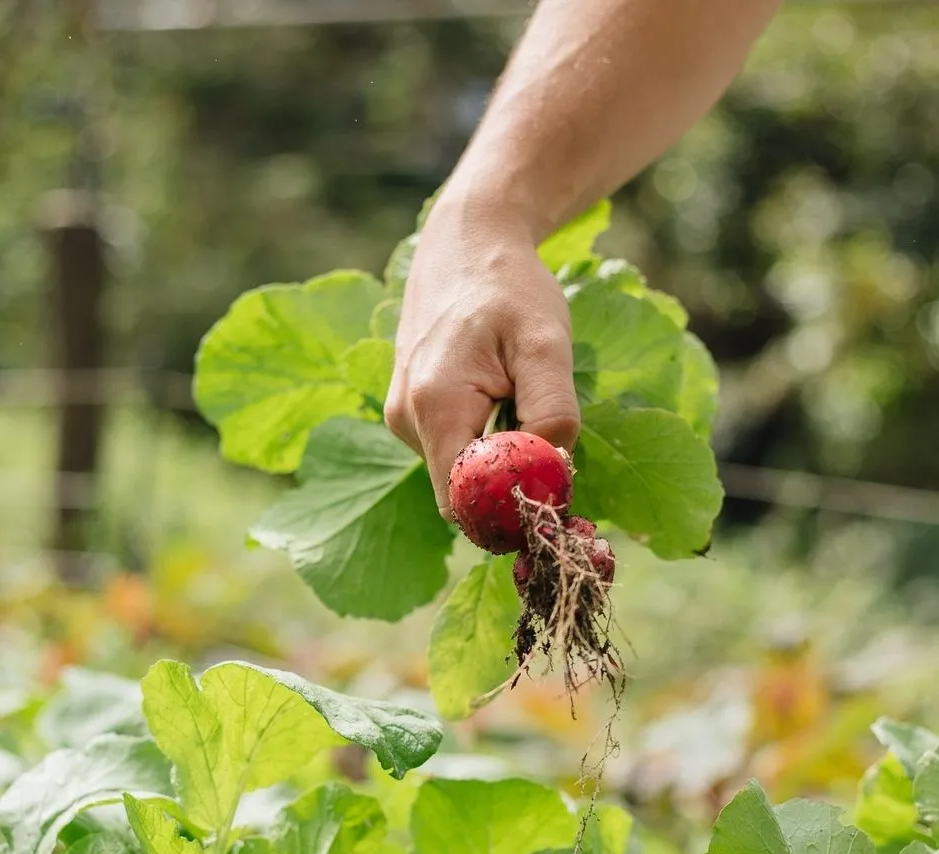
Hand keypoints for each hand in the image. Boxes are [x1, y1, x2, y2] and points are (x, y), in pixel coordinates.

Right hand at [384, 196, 579, 520]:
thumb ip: (552, 411)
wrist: (468, 242)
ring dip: (498, 457)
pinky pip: (451, 450)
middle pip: (461, 490)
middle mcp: (406, 420)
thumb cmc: (510, 287)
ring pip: (458, 471)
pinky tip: (499, 397)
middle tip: (552, 447)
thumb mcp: (546, 342)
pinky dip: (483, 440)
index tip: (551, 495)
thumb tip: (554, 472)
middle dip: (508, 483)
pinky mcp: (409, 413)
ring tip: (519, 400)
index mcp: (435, 407)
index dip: (507, 509)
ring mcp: (402, 418)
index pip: (463, 500)